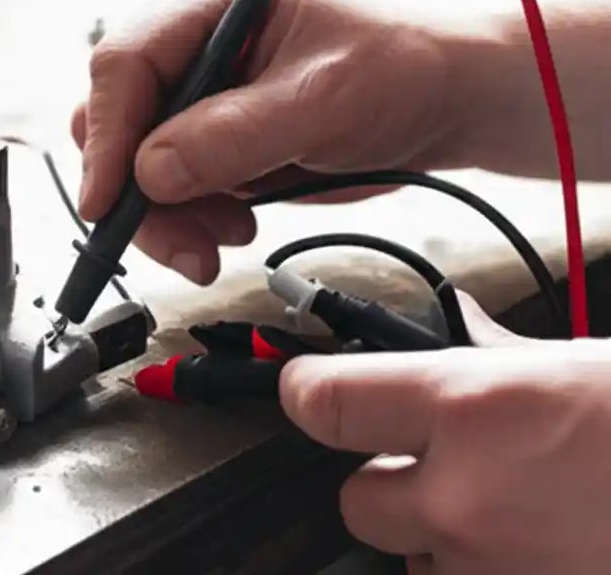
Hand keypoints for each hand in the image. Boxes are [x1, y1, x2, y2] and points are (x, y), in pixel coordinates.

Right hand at [72, 0, 469, 283]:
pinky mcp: (207, 148)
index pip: (124, 65)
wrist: (442, 106)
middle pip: (115, 122)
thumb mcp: (321, 101)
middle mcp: (188, 52)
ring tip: (222, 239)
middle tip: (178, 240)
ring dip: (165, 217)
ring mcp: (195, 103)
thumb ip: (234, 135)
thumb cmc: (398, 70)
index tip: (107, 199)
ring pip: (132, 169)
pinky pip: (165, 194)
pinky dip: (187, 224)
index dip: (108, 133)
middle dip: (135, 190)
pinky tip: (233, 229)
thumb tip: (150, 171)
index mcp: (208, 7)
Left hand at [281, 292, 610, 573]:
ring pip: (410, 558)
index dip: (306, 390)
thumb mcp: (577, 365)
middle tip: (448, 467)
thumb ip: (496, 358)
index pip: (327, 400)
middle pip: (357, 500)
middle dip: (390, 482)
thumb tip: (457, 328)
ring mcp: (487, 570)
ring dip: (442, 538)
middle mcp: (463, 499)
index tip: (303, 388)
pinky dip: (483, 571)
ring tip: (512, 513)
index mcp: (473, 409)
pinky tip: (534, 546)